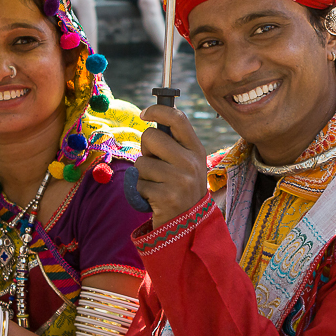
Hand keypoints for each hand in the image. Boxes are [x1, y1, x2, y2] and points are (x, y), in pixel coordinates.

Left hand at [134, 105, 207, 229]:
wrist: (188, 225)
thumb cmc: (181, 187)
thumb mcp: (187, 163)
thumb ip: (174, 143)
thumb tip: (152, 116)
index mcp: (197, 150)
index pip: (178, 119)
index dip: (158, 110)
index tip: (144, 113)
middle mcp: (191, 163)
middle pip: (151, 136)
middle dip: (145, 149)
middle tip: (155, 164)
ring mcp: (180, 180)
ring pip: (141, 162)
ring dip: (142, 174)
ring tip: (157, 185)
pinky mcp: (166, 197)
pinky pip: (138, 183)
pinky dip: (140, 191)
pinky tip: (154, 198)